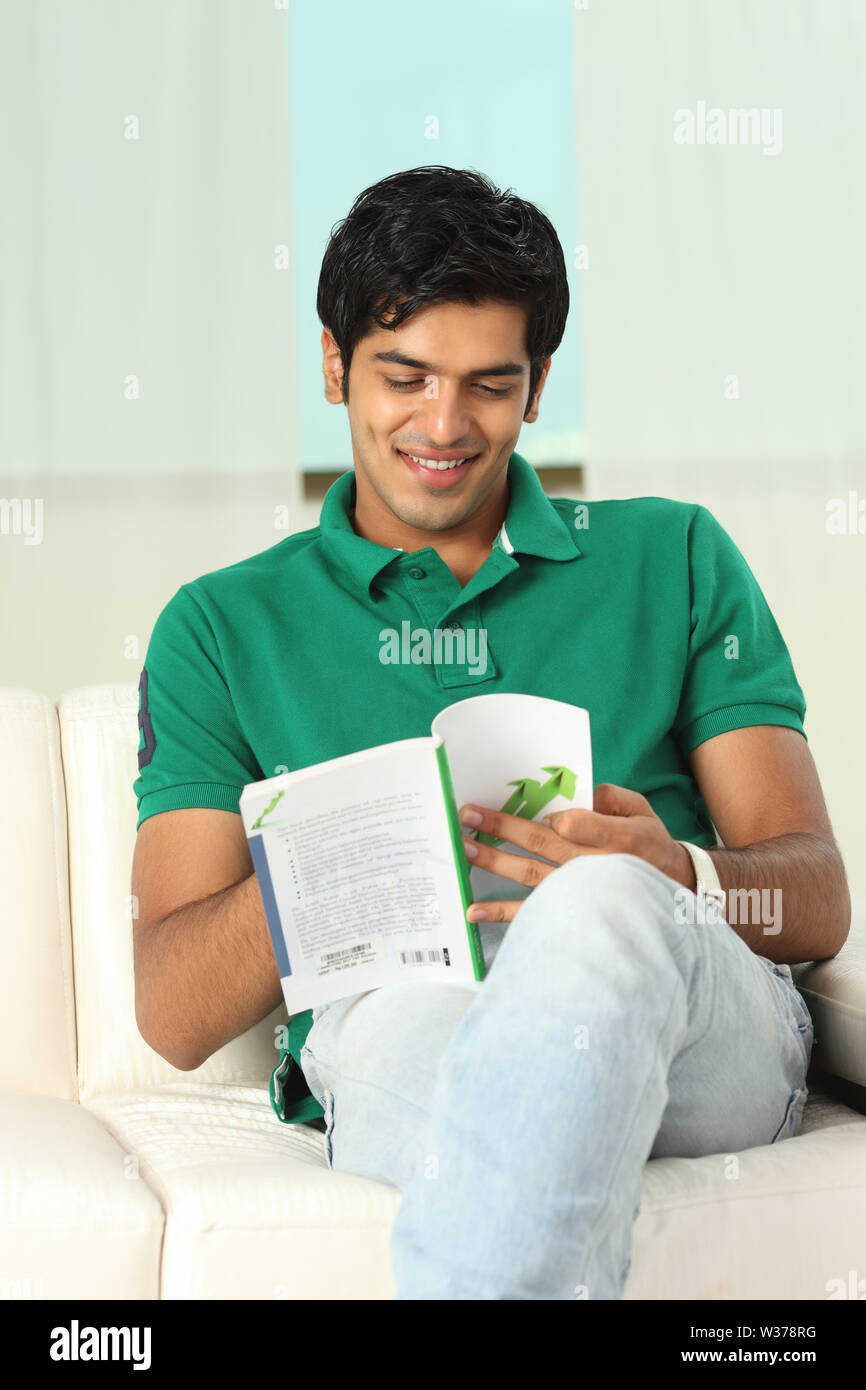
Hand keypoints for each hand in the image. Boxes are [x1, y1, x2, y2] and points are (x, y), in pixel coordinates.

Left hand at [460, 782, 696, 922]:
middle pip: (542, 844)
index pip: (577, 825)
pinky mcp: (568, 913)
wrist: (673, 895)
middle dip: (502, 827)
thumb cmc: (651, 848)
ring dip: (495, 862)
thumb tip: (582, 793)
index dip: (556, 819)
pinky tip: (474, 911)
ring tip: (465, 849)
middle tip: (467, 815)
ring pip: (530, 875)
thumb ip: (613, 797)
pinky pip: (531, 913)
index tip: (542, 815)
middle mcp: (594, 867)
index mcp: (616, 838)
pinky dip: (501, 914)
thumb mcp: (643, 813)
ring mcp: (578, 893)